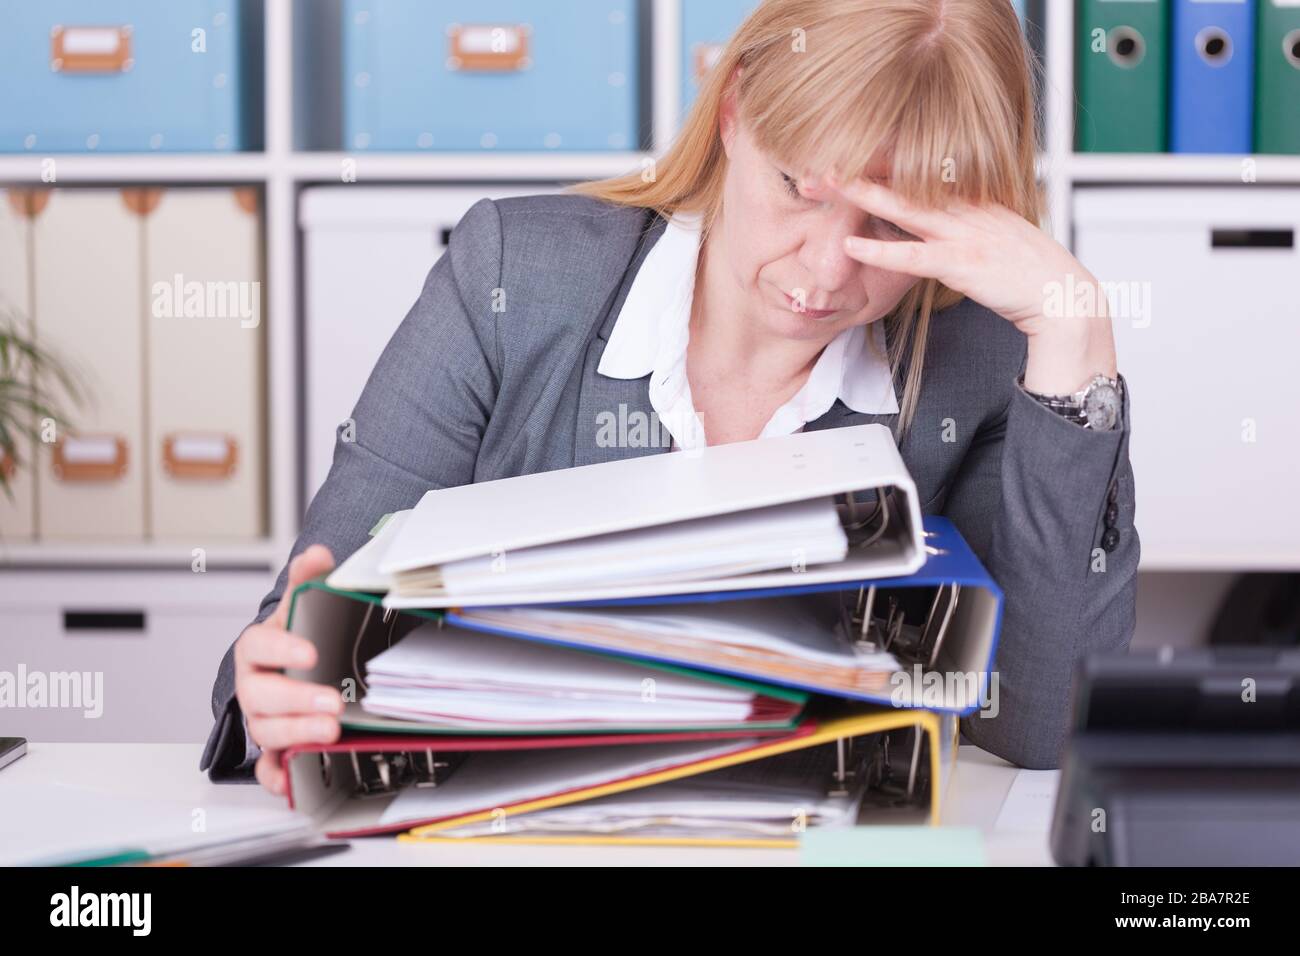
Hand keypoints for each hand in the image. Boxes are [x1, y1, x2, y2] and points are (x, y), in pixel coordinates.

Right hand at [234, 544, 342, 795]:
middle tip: (330, 700)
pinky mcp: (271, 747)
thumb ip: (307, 581)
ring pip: (267, 730)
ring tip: (329, 730)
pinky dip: (277, 775)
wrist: (283, 668)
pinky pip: (268, 766)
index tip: (311, 650)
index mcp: (258, 648)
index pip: (260, 645)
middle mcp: (254, 685)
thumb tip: (317, 555)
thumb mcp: (300, 608)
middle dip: (296, 699)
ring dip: (297, 732)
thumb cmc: (292, 639)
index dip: (283, 648)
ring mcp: (261, 717)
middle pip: (262, 695)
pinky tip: (292, 778)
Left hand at [828, 175, 1117, 393]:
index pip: (916, 172)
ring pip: (902, 207)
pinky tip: (851, 244)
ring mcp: (962, 233)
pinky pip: (913, 255)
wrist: (1064, 294)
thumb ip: (966, 223)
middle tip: (816, 163)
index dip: (877, 163)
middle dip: (858, 172)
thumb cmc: (1030, 272)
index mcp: (971, 199)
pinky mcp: (962, 263)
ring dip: (860, 195)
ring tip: (823, 185)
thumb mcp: (995, 235)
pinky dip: (881, 249)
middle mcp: (964, 208)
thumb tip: (939, 220)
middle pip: (902, 181)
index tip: (842, 155)